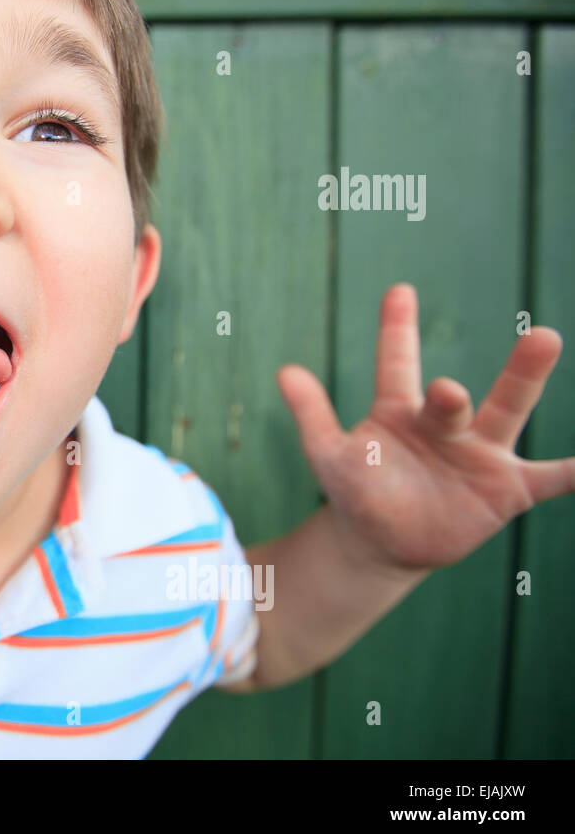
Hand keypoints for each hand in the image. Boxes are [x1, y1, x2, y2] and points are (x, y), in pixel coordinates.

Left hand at [276, 282, 570, 571]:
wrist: (383, 542)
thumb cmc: (355, 491)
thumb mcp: (327, 455)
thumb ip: (312, 415)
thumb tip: (284, 370)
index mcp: (400, 412)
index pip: (396, 364)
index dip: (396, 330)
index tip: (399, 291)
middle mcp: (446, 425)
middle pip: (457, 397)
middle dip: (452, 393)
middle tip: (445, 391)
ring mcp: (480, 455)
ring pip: (508, 412)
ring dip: (524, 378)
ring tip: (543, 338)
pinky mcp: (506, 490)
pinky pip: (549, 478)